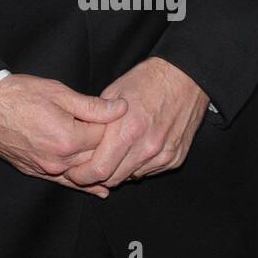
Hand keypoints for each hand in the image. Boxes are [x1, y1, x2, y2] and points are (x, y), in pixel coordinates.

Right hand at [0, 74, 128, 198]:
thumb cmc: (18, 94)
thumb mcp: (58, 92)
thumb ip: (92, 106)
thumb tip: (122, 109)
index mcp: (67, 138)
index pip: (104, 138)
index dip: (113, 125)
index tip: (119, 117)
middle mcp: (59, 160)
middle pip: (96, 158)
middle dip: (109, 148)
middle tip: (122, 137)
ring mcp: (46, 169)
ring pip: (83, 174)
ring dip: (99, 168)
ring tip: (120, 166)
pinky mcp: (35, 172)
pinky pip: (65, 183)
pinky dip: (83, 186)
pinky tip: (99, 190)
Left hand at [64, 57, 208, 188]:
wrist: (183, 78)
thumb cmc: (146, 81)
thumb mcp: (113, 92)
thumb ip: (96, 120)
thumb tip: (81, 140)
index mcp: (127, 131)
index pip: (99, 170)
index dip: (82, 175)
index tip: (74, 172)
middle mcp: (146, 148)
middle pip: (114, 179)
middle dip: (97, 176)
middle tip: (88, 166)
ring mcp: (163, 155)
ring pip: (131, 177)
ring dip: (118, 170)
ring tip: (113, 154)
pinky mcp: (175, 158)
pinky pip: (149, 171)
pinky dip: (137, 165)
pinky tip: (134, 149)